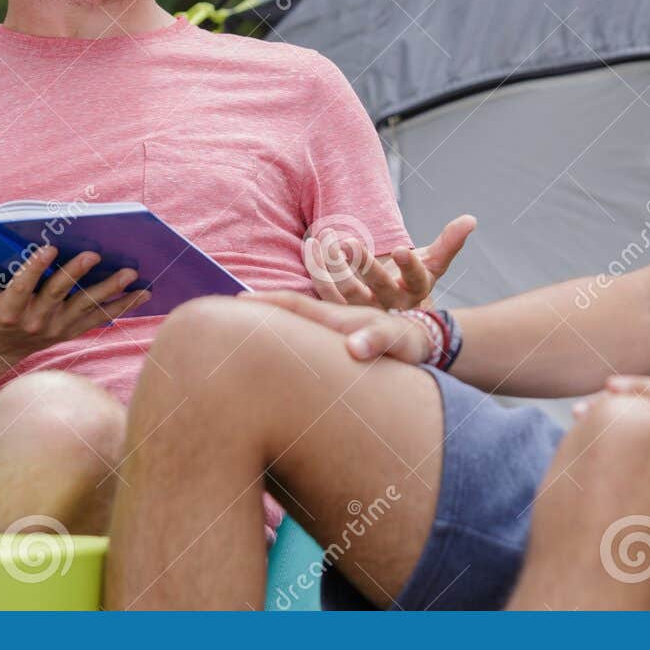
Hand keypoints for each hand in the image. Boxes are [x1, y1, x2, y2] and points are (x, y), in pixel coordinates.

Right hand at [0, 245, 151, 378]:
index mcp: (9, 310)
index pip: (23, 286)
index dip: (35, 268)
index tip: (49, 248)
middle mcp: (35, 321)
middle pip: (60, 294)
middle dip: (79, 274)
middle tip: (96, 254)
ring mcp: (57, 328)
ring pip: (87, 307)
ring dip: (111, 290)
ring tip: (133, 274)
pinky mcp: (72, 331)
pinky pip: (101, 319)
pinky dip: (123, 306)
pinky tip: (144, 293)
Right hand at [247, 290, 434, 365]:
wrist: (424, 340)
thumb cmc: (408, 344)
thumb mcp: (396, 342)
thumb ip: (377, 339)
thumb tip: (354, 348)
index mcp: (338, 318)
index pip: (296, 307)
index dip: (267, 303)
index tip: (236, 302)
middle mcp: (333, 318)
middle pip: (289, 308)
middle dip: (260, 306)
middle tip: (225, 308)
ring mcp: (335, 325)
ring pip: (296, 315)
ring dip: (270, 310)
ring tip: (239, 316)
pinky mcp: (340, 335)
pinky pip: (307, 327)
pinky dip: (287, 323)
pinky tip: (272, 333)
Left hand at [309, 214, 475, 309]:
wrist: (391, 321)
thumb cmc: (411, 282)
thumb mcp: (433, 265)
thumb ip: (450, 242)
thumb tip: (471, 219)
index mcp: (415, 292)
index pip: (416, 279)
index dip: (409, 265)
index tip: (403, 248)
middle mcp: (390, 306)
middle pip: (378, 286)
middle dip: (363, 263)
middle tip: (348, 242)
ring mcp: (363, 312)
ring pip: (347, 291)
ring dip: (335, 265)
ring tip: (328, 238)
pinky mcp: (340, 313)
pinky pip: (325, 292)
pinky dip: (316, 270)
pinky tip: (311, 246)